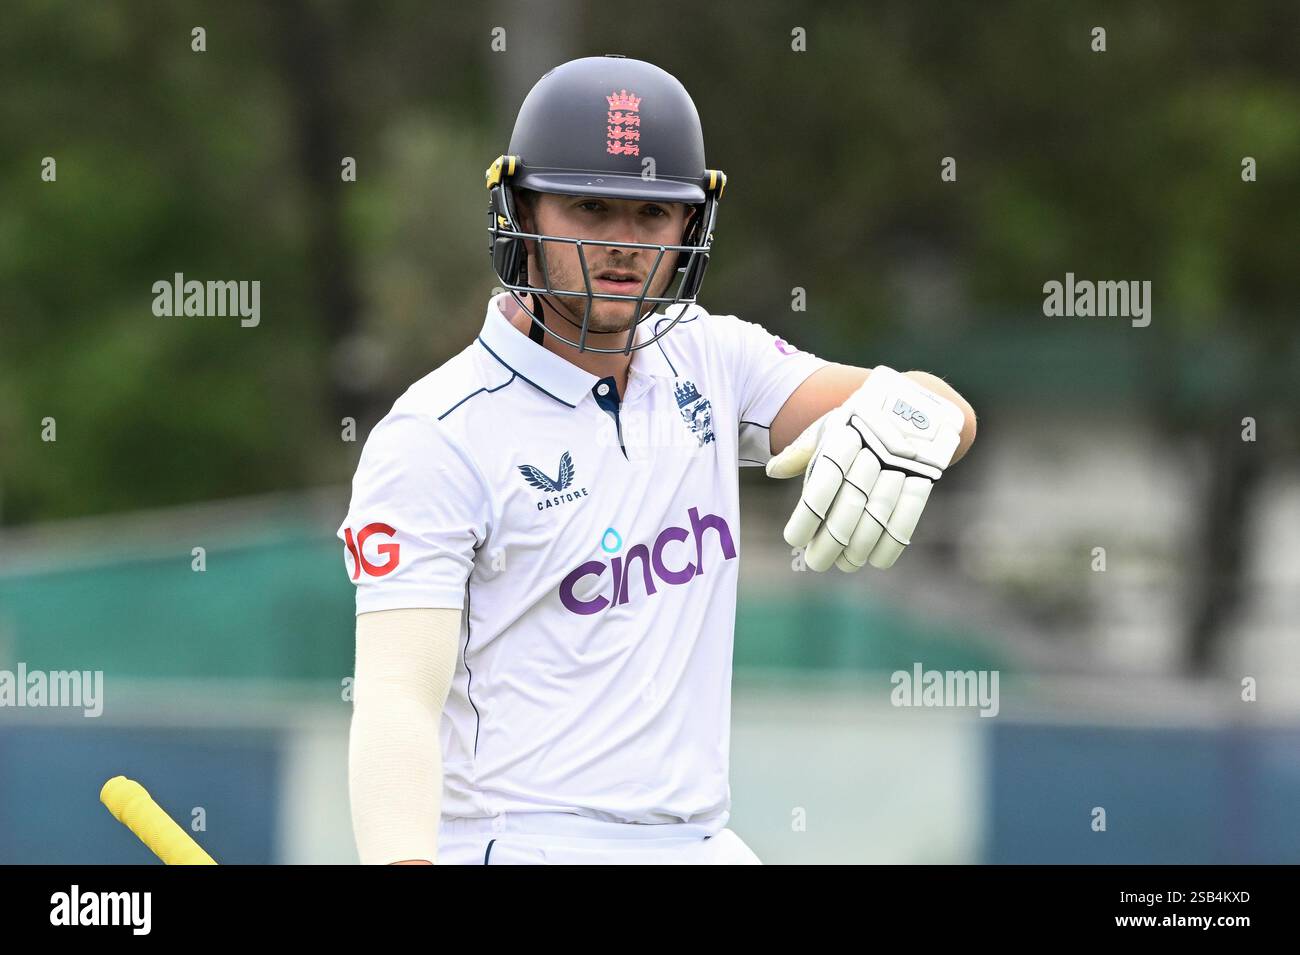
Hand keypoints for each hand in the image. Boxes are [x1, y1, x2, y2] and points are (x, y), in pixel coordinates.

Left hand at [765, 366, 963, 570]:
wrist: (918, 402)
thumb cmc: (862, 421)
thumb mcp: (832, 424)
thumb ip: (804, 450)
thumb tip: (772, 471)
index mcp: (846, 432)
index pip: (825, 479)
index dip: (810, 513)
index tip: (794, 539)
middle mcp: (875, 446)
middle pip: (851, 501)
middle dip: (832, 538)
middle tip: (815, 562)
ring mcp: (903, 462)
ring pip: (879, 511)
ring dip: (861, 545)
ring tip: (844, 565)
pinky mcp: (926, 474)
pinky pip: (910, 513)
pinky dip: (894, 541)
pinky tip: (877, 561)